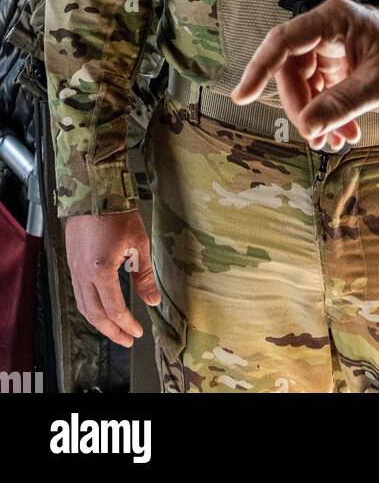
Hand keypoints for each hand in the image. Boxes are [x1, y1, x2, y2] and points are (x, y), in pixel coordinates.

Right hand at [64, 210, 160, 347]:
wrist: (93, 192)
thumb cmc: (117, 213)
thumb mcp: (139, 243)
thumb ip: (144, 275)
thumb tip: (152, 301)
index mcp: (101, 270)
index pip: (114, 309)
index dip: (126, 324)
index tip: (137, 333)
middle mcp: (83, 274)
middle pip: (94, 314)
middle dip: (111, 331)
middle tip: (126, 340)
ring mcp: (74, 269)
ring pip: (83, 306)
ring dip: (99, 322)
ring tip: (115, 329)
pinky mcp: (71, 263)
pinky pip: (78, 293)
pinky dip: (90, 307)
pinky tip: (101, 308)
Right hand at [231, 0, 378, 149]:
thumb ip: (343, 104)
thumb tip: (308, 126)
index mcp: (335, 20)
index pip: (284, 41)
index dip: (260, 68)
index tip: (243, 96)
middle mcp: (329, 29)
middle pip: (292, 69)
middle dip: (301, 107)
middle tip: (316, 136)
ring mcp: (334, 47)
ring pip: (305, 84)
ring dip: (315, 115)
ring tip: (332, 142)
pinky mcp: (341, 64)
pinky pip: (322, 90)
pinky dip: (329, 114)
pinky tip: (344, 134)